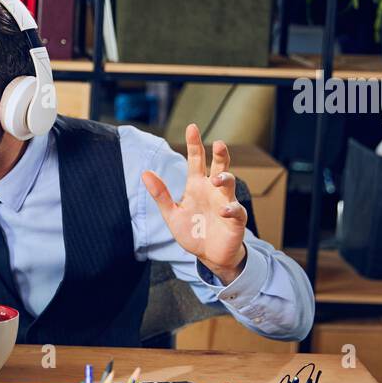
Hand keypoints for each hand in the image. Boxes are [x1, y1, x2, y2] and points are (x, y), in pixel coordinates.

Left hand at [142, 124, 248, 283]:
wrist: (209, 255)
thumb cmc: (192, 231)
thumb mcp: (172, 213)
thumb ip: (161, 194)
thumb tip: (145, 173)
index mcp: (197, 186)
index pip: (196, 161)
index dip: (194, 144)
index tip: (192, 127)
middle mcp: (213, 191)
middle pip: (220, 166)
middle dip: (220, 154)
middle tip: (218, 144)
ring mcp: (226, 203)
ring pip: (230, 184)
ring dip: (225, 179)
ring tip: (217, 179)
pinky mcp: (235, 220)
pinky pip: (236, 211)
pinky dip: (231, 210)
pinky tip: (224, 211)